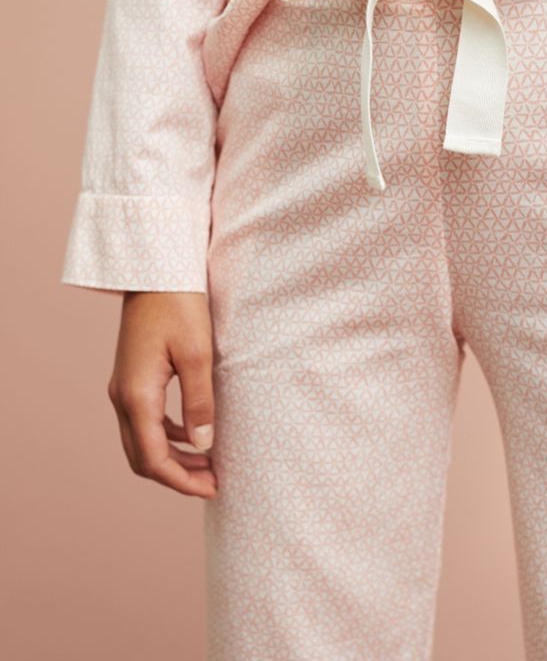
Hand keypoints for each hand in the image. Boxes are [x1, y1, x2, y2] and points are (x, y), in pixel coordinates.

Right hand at [107, 291, 217, 498]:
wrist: (156, 268)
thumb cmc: (179, 304)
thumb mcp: (198, 354)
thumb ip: (200, 403)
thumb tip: (204, 446)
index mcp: (137, 395)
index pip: (153, 458)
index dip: (182, 481)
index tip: (213, 488)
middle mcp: (122, 395)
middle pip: (142, 456)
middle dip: (176, 475)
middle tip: (213, 482)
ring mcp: (123, 386)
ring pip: (141, 440)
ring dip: (172, 456)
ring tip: (209, 462)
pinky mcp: (131, 376)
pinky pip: (144, 420)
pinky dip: (167, 435)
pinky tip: (195, 432)